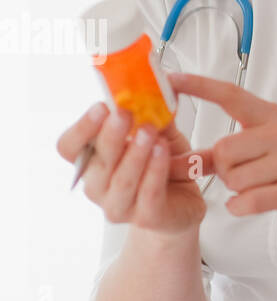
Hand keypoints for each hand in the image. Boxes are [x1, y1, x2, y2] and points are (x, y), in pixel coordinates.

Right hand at [57, 102, 205, 234]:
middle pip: (97, 162)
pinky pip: (149, 194)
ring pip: (122, 180)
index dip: (81, 128)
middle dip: (111, 136)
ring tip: (149, 132)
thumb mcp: (157, 131)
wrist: (183, 202)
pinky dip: (156, 171)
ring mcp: (120, 205)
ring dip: (135, 153)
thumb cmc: (162, 165)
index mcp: (92, 161)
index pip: (68, 147)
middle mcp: (99, 186)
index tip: (101, 107)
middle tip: (125, 113)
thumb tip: (154, 82)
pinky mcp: (147, 218)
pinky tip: (162, 152)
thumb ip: (151, 110)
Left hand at [168, 74, 276, 240]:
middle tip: (241, 175)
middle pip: (225, 149)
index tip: (170, 78)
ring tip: (256, 188)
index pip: (230, 95)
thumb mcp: (255, 157)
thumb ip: (213, 156)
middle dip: (224, 169)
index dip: (199, 86)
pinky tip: (246, 205)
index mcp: (271, 117)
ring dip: (235, 190)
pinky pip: (250, 200)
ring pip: (235, 177)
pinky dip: (240, 207)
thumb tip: (171, 158)